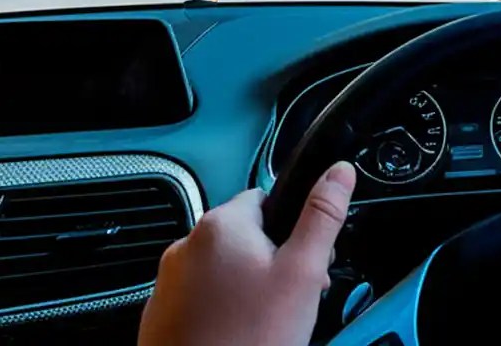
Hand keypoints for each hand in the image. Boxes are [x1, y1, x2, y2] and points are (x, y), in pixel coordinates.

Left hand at [138, 162, 356, 345]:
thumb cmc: (248, 339)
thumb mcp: (301, 274)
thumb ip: (322, 216)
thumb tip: (339, 172)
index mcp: (221, 224)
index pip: (267, 199)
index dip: (294, 230)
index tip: (304, 262)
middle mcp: (187, 245)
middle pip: (245, 236)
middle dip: (272, 262)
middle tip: (288, 300)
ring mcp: (169, 280)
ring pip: (223, 269)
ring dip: (246, 286)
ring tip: (262, 323)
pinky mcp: (162, 312)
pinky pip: (201, 297)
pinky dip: (221, 309)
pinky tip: (238, 332)